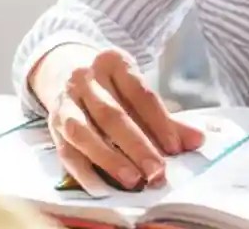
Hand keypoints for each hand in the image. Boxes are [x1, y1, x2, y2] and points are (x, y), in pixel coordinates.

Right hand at [39, 47, 204, 192]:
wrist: (63, 66)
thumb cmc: (111, 84)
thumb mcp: (136, 89)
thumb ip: (166, 118)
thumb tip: (196, 141)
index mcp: (112, 62)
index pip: (139, 93)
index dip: (159, 122)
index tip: (176, 148)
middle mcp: (85, 77)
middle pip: (112, 114)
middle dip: (136, 145)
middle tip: (157, 171)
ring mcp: (65, 100)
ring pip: (83, 131)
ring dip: (109, 158)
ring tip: (133, 180)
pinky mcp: (52, 123)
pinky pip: (65, 150)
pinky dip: (83, 171)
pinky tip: (101, 187)